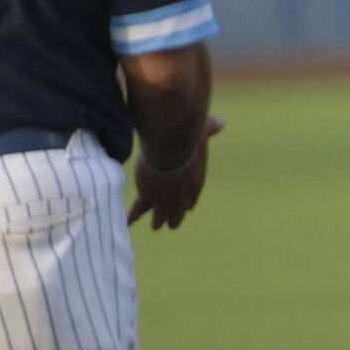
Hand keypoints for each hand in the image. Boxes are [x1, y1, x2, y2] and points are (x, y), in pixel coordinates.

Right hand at [128, 115, 223, 230]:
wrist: (172, 144)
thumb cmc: (188, 135)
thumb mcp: (202, 132)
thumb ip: (210, 129)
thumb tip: (222, 122)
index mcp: (196, 182)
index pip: (191, 198)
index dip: (187, 202)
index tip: (187, 207)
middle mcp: (182, 195)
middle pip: (179, 212)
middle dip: (174, 217)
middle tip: (171, 224)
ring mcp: (165, 199)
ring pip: (160, 216)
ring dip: (158, 221)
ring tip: (155, 227)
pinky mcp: (148, 196)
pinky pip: (139, 210)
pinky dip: (133, 216)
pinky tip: (128, 223)